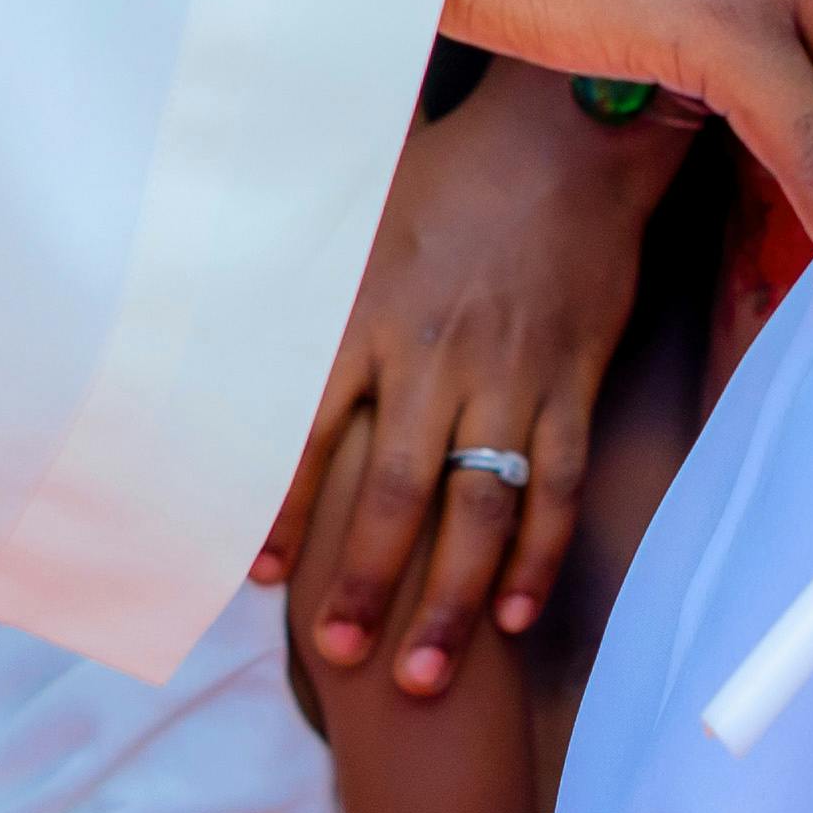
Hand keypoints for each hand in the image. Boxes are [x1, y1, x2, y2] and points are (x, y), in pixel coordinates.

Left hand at [268, 70, 675, 693]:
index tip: (261, 579)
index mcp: (371, 318)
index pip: (311, 433)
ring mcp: (511, 378)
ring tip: (426, 675)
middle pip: (395, 493)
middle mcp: (435, 360)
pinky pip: (557, 487)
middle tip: (344, 657)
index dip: (283, 511)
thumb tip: (239, 336)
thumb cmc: (453, 175)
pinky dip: (538, 557)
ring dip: (451, 600)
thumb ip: (314, 293)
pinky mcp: (573, 383)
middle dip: (367, 583)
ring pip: (480, 510)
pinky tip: (516, 616)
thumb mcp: (362, 223)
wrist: (567, 137)